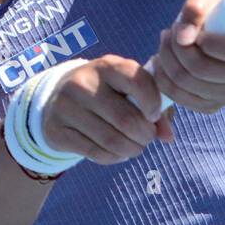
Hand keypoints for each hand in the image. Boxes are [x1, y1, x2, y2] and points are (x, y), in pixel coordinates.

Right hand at [39, 55, 175, 164]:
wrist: (57, 97)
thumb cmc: (106, 92)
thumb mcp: (127, 88)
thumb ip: (155, 107)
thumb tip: (168, 137)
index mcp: (107, 66)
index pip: (138, 81)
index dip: (153, 103)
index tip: (154, 115)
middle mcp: (83, 82)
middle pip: (127, 119)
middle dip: (145, 135)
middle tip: (147, 137)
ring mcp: (66, 106)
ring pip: (111, 140)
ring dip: (132, 149)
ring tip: (135, 147)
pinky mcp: (57, 130)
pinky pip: (95, 153)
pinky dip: (114, 157)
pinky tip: (118, 152)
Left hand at [151, 0, 224, 113]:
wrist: (220, 28)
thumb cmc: (218, 10)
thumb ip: (196, 7)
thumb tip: (183, 37)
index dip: (205, 41)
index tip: (190, 27)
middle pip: (203, 70)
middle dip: (177, 49)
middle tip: (170, 32)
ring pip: (188, 84)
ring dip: (167, 61)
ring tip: (166, 42)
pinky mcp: (214, 105)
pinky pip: (182, 99)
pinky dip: (165, 80)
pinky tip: (163, 61)